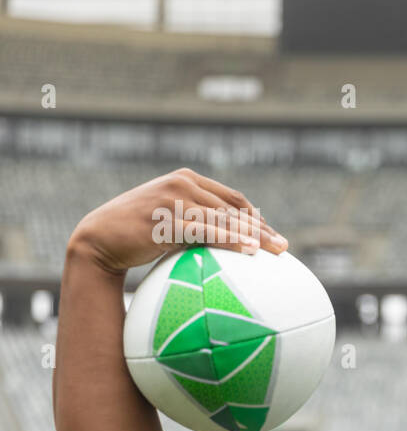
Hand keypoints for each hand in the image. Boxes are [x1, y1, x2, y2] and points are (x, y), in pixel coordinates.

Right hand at [67, 167, 286, 273]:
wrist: (99, 238)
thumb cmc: (138, 234)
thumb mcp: (171, 220)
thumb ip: (197, 221)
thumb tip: (231, 241)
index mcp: (187, 180)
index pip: (232, 199)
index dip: (257, 218)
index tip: (274, 237)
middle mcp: (182, 184)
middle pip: (234, 208)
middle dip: (262, 229)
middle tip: (283, 248)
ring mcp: (173, 199)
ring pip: (223, 218)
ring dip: (252, 235)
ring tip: (275, 251)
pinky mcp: (165, 218)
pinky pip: (206, 230)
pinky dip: (230, 239)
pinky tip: (249, 251)